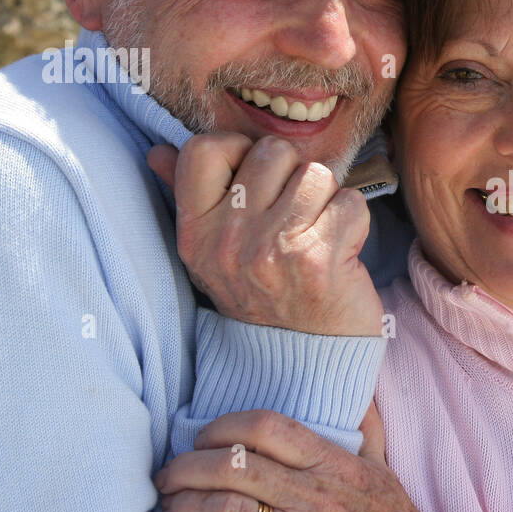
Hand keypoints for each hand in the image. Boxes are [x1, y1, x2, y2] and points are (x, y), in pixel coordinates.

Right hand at [148, 134, 381, 335]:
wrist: (303, 362)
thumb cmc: (264, 297)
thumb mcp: (212, 254)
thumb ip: (186, 197)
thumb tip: (157, 151)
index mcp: (196, 232)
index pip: (204, 148)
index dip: (238, 149)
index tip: (257, 179)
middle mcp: (228, 240)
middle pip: (273, 151)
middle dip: (293, 175)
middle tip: (294, 216)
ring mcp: (273, 249)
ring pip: (317, 173)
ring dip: (327, 199)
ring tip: (317, 233)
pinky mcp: (319, 258)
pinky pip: (349, 201)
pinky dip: (354, 220)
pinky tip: (340, 248)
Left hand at [154, 407, 464, 511]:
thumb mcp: (384, 470)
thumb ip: (365, 429)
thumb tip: (357, 389)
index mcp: (334, 465)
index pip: (266, 428)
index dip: (222, 426)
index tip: (201, 437)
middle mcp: (316, 498)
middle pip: (234, 466)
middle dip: (187, 466)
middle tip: (168, 474)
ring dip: (185, 505)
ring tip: (169, 506)